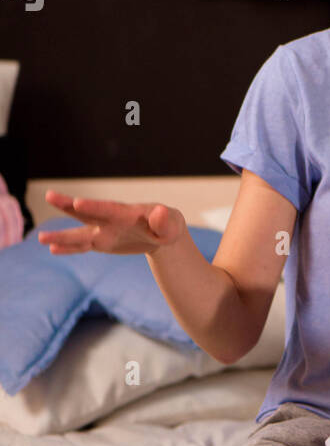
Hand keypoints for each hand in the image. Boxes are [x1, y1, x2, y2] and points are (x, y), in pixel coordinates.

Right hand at [38, 190, 186, 255]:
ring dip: (62, 236)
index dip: (94, 206)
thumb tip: (160, 212)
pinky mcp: (102, 242)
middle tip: (49, 196)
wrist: (163, 234)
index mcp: (127, 213)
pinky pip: (83, 246)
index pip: (108, 209)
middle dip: (68, 205)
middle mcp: (110, 219)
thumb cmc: (168, 226)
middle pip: (86, 212)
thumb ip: (164, 221)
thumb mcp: (172, 225)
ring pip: (79, 233)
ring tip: (41, 239)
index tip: (78, 203)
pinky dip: (69, 249)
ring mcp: (104, 230)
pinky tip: (52, 250)